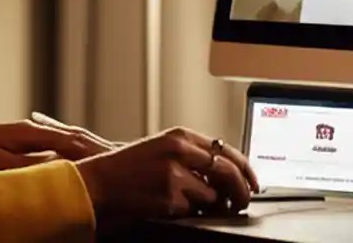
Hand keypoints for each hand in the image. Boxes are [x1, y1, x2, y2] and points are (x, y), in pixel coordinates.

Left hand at [0, 120, 112, 176]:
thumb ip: (28, 165)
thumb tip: (59, 168)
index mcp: (31, 134)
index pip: (74, 143)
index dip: (99, 154)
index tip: (122, 163)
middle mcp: (34, 130)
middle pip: (78, 138)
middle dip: (104, 148)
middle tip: (130, 158)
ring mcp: (29, 134)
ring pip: (71, 140)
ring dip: (93, 148)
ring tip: (116, 157)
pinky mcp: (22, 142)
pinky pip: (58, 145)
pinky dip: (76, 151)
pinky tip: (81, 156)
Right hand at [75, 127, 258, 227]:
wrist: (98, 183)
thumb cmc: (128, 169)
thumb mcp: (161, 151)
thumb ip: (191, 156)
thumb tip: (226, 175)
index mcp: (180, 136)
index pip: (226, 150)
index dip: (245, 169)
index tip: (254, 183)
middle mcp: (180, 150)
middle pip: (228, 171)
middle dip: (241, 192)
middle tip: (243, 203)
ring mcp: (175, 174)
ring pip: (213, 196)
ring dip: (211, 207)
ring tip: (197, 207)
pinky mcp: (170, 197)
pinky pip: (193, 212)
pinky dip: (189, 215)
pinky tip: (172, 208)